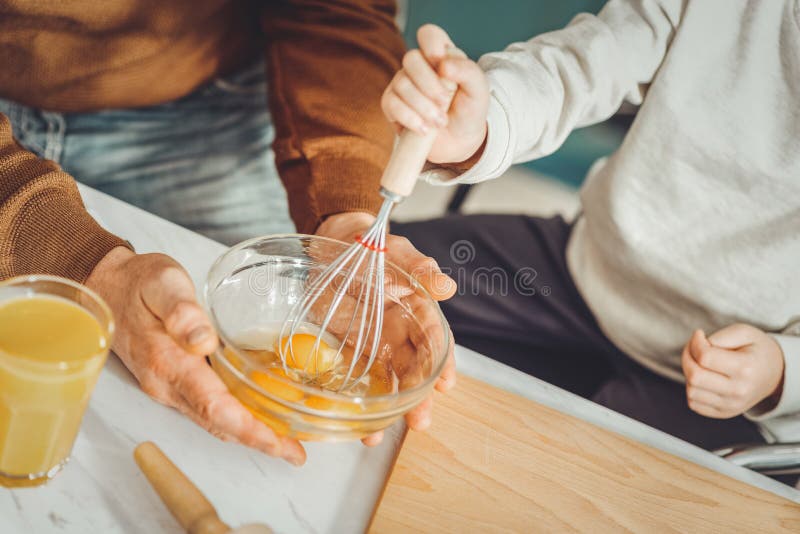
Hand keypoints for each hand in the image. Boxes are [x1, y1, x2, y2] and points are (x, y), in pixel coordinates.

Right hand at [85, 247, 305, 464]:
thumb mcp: (162, 282)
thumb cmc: (138, 283)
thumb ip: (182, 310)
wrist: (108, 287)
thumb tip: (203, 340)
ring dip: (248, 435)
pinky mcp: (172, 383)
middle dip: (258, 442)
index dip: (250, 430)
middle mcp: (166, 383)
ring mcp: (167, 387)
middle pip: (218, 424)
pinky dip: (235, 421)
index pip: (214, 407)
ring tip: (285, 443)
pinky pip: (206, 410)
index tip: (279, 443)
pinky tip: (257, 417)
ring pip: (212, 421)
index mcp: (167, 362)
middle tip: (295, 453)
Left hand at [316, 212, 456, 445]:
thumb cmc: (369, 245)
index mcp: (417, 309)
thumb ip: (417, 267)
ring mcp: (376, 345)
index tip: (444, 385)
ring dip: (389, 409)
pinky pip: (359, 382)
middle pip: (415, 370)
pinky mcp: (350, 352)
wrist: (331, 243)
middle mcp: (401, 332)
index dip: (441, 364)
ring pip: (390, 383)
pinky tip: (358, 426)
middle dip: (419, 398)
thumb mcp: (393, 251)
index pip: (435, 340)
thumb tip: (446, 286)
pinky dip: (360, 405)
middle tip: (420, 422)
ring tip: (381, 434)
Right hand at [381, 24, 488, 163]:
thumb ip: (468, 72)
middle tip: (444, 104)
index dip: (431, 45)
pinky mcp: (391, 105)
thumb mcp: (479, 91)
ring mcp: (402, 84)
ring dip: (423, 106)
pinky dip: (409, 117)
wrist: (459, 141)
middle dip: (429, 85)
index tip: (442, 68)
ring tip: (440, 122)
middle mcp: (418, 66)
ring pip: (401, 84)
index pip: (428, 34)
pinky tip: (424, 129)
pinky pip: (391, 104)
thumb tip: (444, 65)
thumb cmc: (468, 111)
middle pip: (411, 59)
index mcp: (440, 55)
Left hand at [681, 324, 784, 418]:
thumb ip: (721, 336)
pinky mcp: (724, 413)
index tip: (700, 334)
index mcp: (745, 368)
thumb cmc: (755, 350)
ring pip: (691, 391)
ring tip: (699, 363)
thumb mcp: (744, 332)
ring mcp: (731, 405)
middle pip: (695, 376)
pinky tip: (703, 377)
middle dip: (687, 357)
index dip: (695, 342)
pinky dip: (693, 388)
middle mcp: (739, 391)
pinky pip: (694, 403)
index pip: (705, 357)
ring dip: (688, 373)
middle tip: (694, 348)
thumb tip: (699, 346)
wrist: (774, 374)